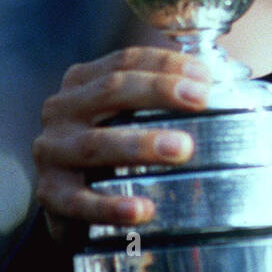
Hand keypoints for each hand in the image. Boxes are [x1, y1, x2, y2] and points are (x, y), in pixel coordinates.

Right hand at [32, 47, 211, 240]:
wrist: (67, 202)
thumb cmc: (110, 149)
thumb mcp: (125, 116)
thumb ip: (160, 99)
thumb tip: (221, 88)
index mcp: (82, 83)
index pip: (124, 61)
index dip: (165, 64)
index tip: (204, 77)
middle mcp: (62, 111)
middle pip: (110, 91)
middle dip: (158, 92)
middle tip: (200, 101)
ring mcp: (51, 152)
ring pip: (95, 144)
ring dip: (140, 144)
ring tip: (182, 148)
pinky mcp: (50, 194)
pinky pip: (79, 201)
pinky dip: (110, 206)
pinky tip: (142, 209)